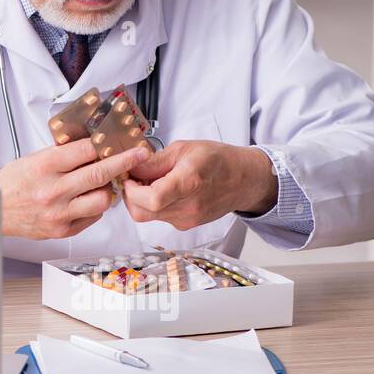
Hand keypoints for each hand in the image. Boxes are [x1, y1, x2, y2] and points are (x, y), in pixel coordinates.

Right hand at [0, 138, 153, 239]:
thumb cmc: (12, 182)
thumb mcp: (34, 158)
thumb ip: (63, 154)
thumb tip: (93, 146)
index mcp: (45, 166)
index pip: (87, 150)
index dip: (108, 144)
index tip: (123, 140)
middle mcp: (53, 190)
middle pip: (100, 173)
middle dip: (124, 161)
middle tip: (139, 155)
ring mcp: (59, 212)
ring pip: (102, 199)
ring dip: (107, 189)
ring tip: (101, 184)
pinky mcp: (62, 230)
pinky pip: (92, 217)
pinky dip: (94, 206)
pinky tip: (85, 199)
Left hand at [122, 141, 277, 230]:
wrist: (244, 180)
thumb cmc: (217, 160)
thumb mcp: (184, 149)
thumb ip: (154, 161)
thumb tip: (130, 167)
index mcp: (189, 182)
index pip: (153, 199)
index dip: (133, 190)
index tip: (130, 177)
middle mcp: (189, 206)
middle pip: (143, 212)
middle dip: (131, 195)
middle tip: (135, 178)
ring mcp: (188, 219)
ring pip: (148, 216)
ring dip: (141, 200)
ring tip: (152, 181)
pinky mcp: (187, 225)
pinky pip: (160, 217)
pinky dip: (154, 205)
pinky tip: (163, 190)